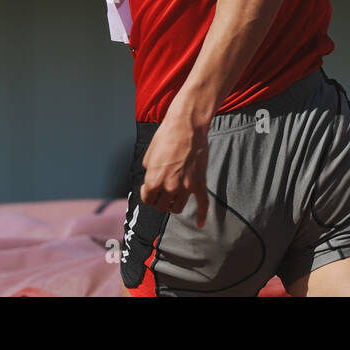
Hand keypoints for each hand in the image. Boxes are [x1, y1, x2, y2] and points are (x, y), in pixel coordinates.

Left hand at [140, 112, 209, 227]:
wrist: (187, 125)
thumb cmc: (166, 136)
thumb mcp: (149, 154)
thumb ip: (149, 171)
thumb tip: (152, 177)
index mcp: (153, 180)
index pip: (148, 200)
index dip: (148, 195)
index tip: (150, 189)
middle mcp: (169, 187)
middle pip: (162, 207)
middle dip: (160, 201)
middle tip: (162, 192)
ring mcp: (186, 187)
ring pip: (177, 208)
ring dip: (173, 205)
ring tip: (173, 199)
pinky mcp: (199, 183)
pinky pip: (202, 204)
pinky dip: (201, 216)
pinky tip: (200, 223)